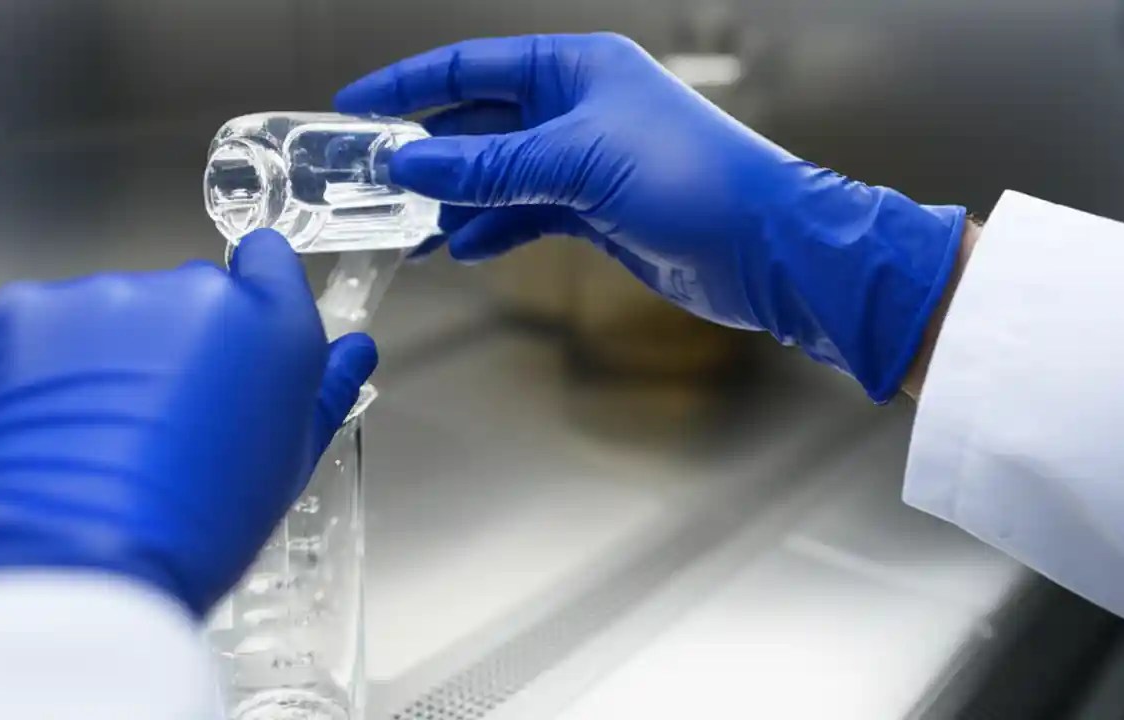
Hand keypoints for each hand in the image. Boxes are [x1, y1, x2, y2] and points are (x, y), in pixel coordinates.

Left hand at [0, 229, 377, 617]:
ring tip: (104, 432)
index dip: (252, 295)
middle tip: (165, 416)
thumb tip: (355, 350)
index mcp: (273, 322)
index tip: (235, 339)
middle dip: (179, 339)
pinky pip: (43, 322)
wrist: (85, 562)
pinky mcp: (27, 308)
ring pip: (115, 311)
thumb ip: (324, 390)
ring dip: (110, 352)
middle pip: (189, 293)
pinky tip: (51, 423)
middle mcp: (196, 290)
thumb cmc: (203, 526)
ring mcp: (108, 294)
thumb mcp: (288, 463)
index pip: (268, 258)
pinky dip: (44, 363)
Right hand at [337, 33, 964, 400]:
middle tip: (374, 184)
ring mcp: (587, 161)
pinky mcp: (598, 210)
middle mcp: (577, 107)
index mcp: (575, 68)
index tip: (356, 108)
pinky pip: (527, 212)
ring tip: (410, 232)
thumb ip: (488, 167)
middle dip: (429, 155)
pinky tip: (463, 249)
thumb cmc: (691, 180)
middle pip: (480, 123)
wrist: (768, 249)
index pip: (472, 67)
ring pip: (499, 175)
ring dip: (455, 202)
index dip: (409, 87)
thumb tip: (409, 165)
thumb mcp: (576, 162)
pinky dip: (493, 229)